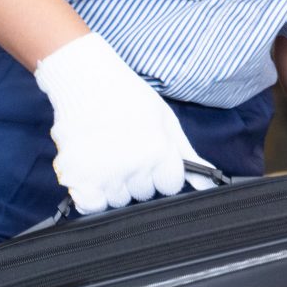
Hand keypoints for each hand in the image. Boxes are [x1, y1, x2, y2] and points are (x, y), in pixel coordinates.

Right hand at [34, 32, 217, 213]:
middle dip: (137, 178)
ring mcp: (104, 172)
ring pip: (119, 200)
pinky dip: (91, 196)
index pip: (170, 186)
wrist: (86, 81)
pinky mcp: (76, 177)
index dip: (162, 173)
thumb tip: (209, 184)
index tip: (151, 158)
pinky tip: (93, 172)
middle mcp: (133, 164)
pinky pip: (91, 205)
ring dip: (114, 186)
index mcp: (158, 149)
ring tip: (107, 156)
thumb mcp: (166, 121)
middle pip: (144, 194)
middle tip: (125, 151)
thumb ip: (188, 155)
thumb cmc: (128, 98)